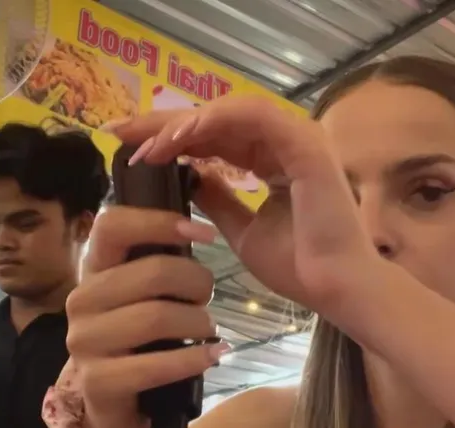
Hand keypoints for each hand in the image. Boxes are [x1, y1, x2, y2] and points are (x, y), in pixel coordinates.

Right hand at [65, 212, 226, 427]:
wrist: (113, 407)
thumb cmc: (136, 342)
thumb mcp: (142, 297)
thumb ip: (159, 265)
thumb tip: (199, 230)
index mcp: (93, 270)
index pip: (112, 226)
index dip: (159, 221)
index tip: (205, 233)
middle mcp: (82, 300)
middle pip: (151, 272)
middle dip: (196, 282)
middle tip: (207, 298)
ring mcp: (84, 342)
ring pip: (156, 317)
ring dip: (198, 322)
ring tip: (209, 330)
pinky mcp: (98, 382)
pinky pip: (155, 365)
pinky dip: (193, 359)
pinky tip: (213, 356)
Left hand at [105, 96, 380, 316]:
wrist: (334, 288)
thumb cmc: (299, 266)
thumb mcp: (241, 230)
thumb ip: (219, 199)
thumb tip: (189, 177)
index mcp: (274, 159)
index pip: (215, 136)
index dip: (171, 138)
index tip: (129, 149)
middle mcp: (286, 141)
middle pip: (216, 118)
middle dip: (164, 123)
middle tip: (120, 130)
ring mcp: (298, 137)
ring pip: (229, 112)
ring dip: (183, 123)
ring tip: (146, 144)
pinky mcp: (304, 143)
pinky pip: (252, 116)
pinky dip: (213, 122)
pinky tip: (179, 139)